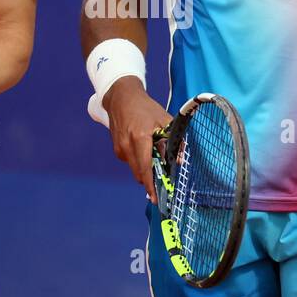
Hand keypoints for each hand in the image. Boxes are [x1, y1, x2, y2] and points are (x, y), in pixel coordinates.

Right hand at [103, 77, 171, 203]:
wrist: (121, 98)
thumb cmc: (146, 108)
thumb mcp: (164, 120)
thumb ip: (173, 141)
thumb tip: (180, 160)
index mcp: (140, 138)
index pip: (145, 168)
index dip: (150, 185)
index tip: (155, 198)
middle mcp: (127, 146)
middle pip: (139, 173)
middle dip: (150, 179)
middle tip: (161, 179)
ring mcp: (119, 148)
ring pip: (135, 168)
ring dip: (145, 167)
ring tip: (153, 153)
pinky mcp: (116, 149)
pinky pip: (130, 161)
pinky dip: (138, 160)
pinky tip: (143, 147)